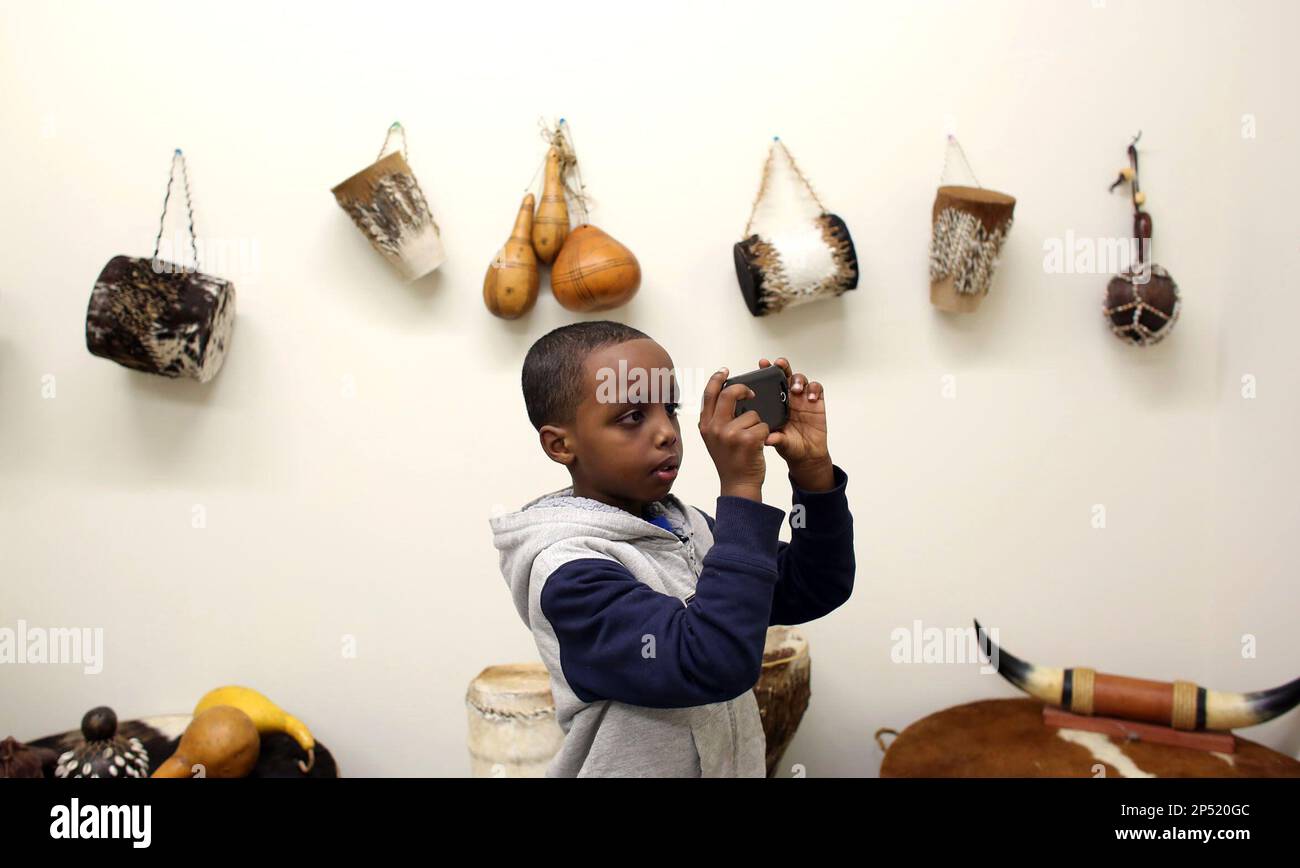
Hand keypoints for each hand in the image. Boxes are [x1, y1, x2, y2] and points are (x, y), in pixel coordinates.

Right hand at [698, 368, 767, 501]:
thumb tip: (724, 394)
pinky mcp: (748, 439)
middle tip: (751, 394)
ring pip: (752, 413)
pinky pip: (763, 425)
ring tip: (751, 440)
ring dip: (757, 424)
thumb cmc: (730, 462)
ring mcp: (730, 433)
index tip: (725, 371)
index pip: (709, 394)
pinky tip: (758, 445)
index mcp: (706, 425)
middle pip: (730, 393)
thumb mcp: (714, 439)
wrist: (738, 484)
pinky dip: (765, 434)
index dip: (717, 379)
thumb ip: (715, 418)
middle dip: (744, 389)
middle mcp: (715, 427)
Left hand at [758, 357, 832, 490]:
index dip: (766, 371)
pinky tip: (810, 397)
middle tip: (779, 365)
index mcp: (775, 403)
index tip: (762, 363)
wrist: (807, 455)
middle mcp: (788, 398)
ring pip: (801, 379)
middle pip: (785, 375)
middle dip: (782, 367)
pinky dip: (814, 389)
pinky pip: (817, 388)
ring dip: (798, 380)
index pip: (769, 383)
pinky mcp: (817, 402)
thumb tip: (767, 438)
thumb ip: (775, 439)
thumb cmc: (790, 446)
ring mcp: (802, 399)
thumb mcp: (779, 443)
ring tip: (795, 389)